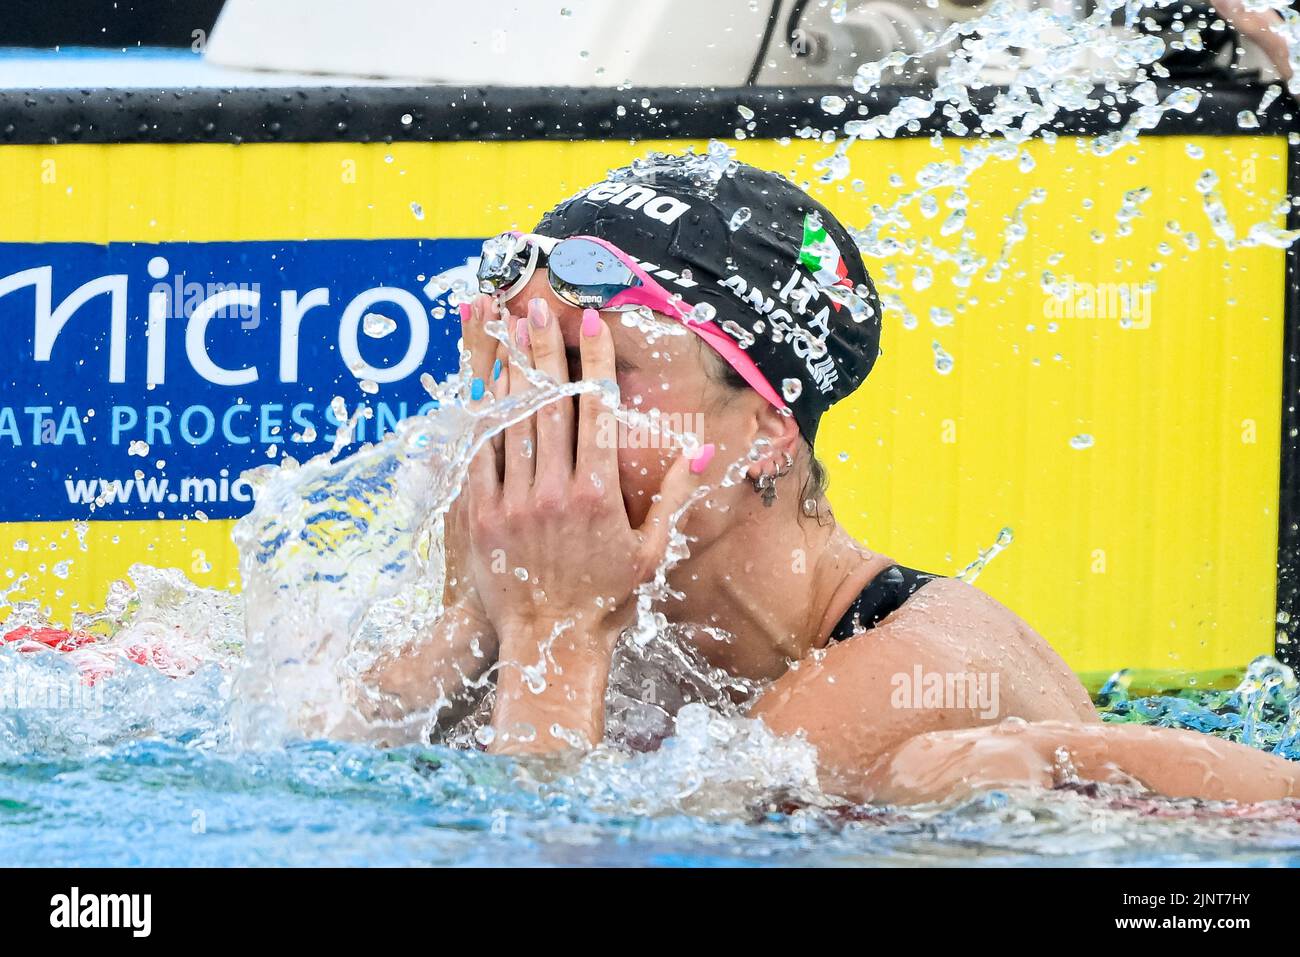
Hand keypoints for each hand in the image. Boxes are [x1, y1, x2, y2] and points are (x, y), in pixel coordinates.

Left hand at [462, 296, 713, 750]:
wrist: (550, 645)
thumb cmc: (607, 600)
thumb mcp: (651, 550)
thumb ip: (673, 496)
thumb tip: (699, 452)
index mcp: (598, 493)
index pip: (594, 410)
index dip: (591, 361)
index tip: (588, 323)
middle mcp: (555, 491)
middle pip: (549, 404)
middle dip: (544, 351)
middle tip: (540, 309)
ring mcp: (514, 503)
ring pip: (511, 421)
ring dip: (510, 371)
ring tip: (507, 329)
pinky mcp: (482, 517)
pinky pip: (479, 455)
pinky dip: (480, 415)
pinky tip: (480, 383)